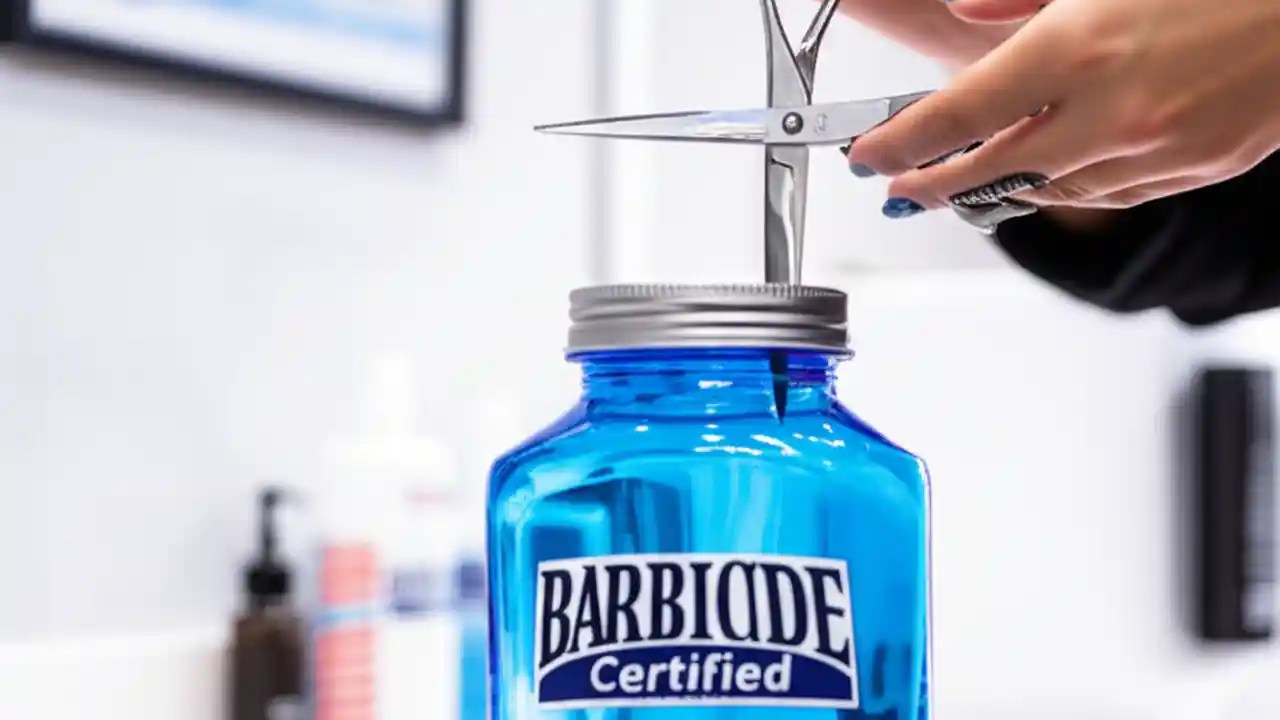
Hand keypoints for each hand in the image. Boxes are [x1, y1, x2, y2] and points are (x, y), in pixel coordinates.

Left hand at [848, 0, 1279, 217]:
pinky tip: (1053, 168)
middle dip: (933, 185)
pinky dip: (1070, 184)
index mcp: (1079, 47)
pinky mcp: (1200, 167)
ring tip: (966, 176)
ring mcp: (1160, 148)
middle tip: (899, 188)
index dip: (899, 145)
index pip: (957, 116)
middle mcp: (1114, 110)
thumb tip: (959, 13)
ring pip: (1050, 191)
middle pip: (991, 172)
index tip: (867, 159)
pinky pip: (1111, 193)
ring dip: (1002, 185)